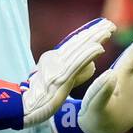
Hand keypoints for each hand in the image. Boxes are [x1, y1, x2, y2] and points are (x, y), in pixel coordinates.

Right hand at [0, 18, 114, 129]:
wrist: (22, 109)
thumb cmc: (41, 98)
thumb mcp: (60, 81)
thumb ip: (76, 72)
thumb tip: (93, 66)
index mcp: (54, 59)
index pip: (75, 43)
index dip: (90, 33)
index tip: (104, 25)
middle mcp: (54, 59)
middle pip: (78, 42)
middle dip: (95, 32)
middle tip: (110, 23)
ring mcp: (56, 68)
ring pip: (79, 50)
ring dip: (94, 39)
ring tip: (108, 30)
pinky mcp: (59, 79)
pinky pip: (76, 65)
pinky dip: (88, 55)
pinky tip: (99, 48)